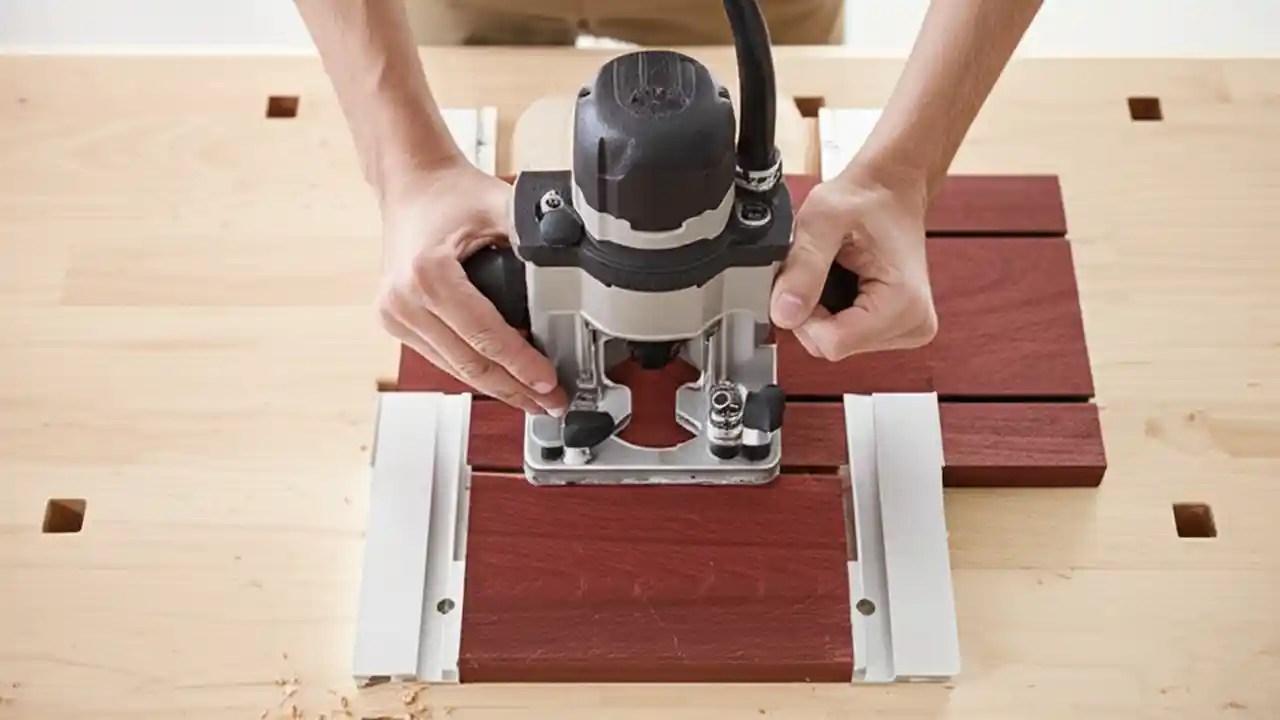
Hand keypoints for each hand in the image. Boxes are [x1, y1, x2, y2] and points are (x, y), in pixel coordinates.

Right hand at [376, 159, 566, 414]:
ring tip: (534, 397)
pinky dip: (474, 369)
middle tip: (551, 402)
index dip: (521, 365)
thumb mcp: (498, 205)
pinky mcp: (395, 323)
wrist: (410, 184)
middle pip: (469, 363)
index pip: (484, 336)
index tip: (550, 383)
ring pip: (455, 368)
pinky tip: (504, 377)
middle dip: (515, 388)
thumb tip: (576, 264)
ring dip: (496, 385)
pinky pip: (442, 357)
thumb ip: (535, 234)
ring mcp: (394, 316)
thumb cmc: (450, 194)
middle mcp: (403, 300)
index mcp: (427, 274)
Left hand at [769, 167, 937, 359]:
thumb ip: (802, 266)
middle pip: (832, 346)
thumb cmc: (867, 197)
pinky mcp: (898, 329)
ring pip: (836, 343)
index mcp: (904, 303)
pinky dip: (834, 312)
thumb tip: (784, 313)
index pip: (832, 343)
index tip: (809, 278)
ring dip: (822, 311)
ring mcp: (909, 330)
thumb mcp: (822, 220)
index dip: (805, 315)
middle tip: (820, 269)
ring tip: (835, 271)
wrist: (892, 188)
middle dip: (812, 311)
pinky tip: (843, 282)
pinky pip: (846, 336)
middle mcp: (913, 324)